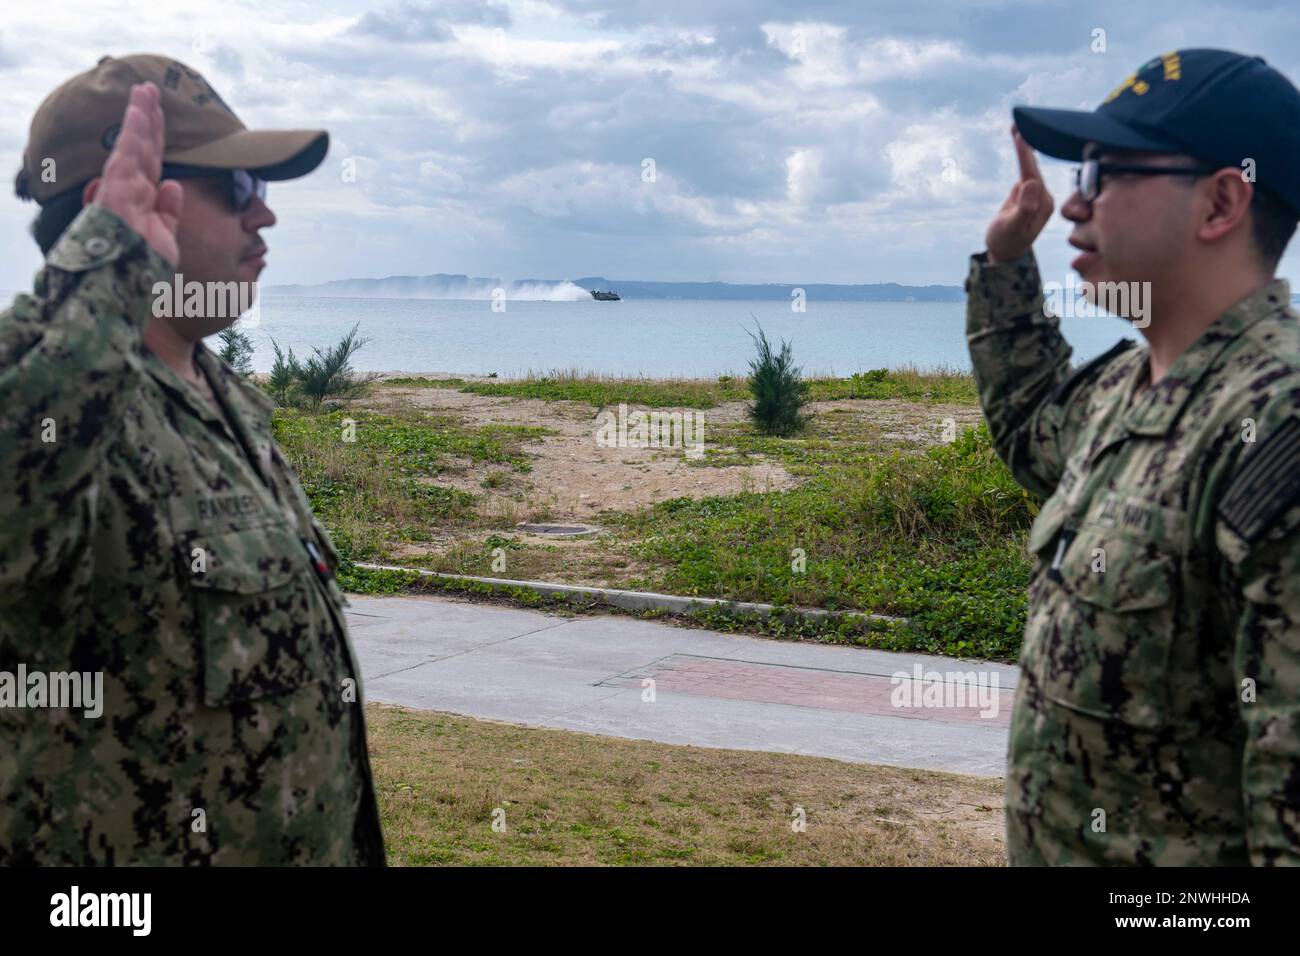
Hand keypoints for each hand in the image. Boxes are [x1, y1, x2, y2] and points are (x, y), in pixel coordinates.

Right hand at [91, 83, 181, 265]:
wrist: (128, 286)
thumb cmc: (143, 268)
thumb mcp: (165, 239)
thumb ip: (169, 212)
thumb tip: (174, 185)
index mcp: (143, 201)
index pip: (152, 162)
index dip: (156, 138)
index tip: (160, 115)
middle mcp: (131, 192)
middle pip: (142, 149)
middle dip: (147, 119)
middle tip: (151, 90)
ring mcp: (122, 190)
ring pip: (133, 146)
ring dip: (140, 116)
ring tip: (146, 90)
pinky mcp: (115, 191)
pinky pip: (125, 155)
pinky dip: (133, 133)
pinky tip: (139, 112)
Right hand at [985, 125, 1053, 263]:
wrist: (1005, 254)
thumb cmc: (1006, 243)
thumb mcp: (1012, 227)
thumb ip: (1024, 207)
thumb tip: (1030, 183)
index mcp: (1043, 203)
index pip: (1032, 173)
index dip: (1024, 154)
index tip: (1019, 136)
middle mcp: (1044, 195)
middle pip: (1034, 165)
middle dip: (1026, 144)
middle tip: (1018, 122)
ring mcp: (1037, 193)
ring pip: (1030, 165)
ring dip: (1024, 146)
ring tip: (1016, 127)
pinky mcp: (1029, 193)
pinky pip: (1026, 169)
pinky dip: (1023, 155)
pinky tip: (1020, 142)